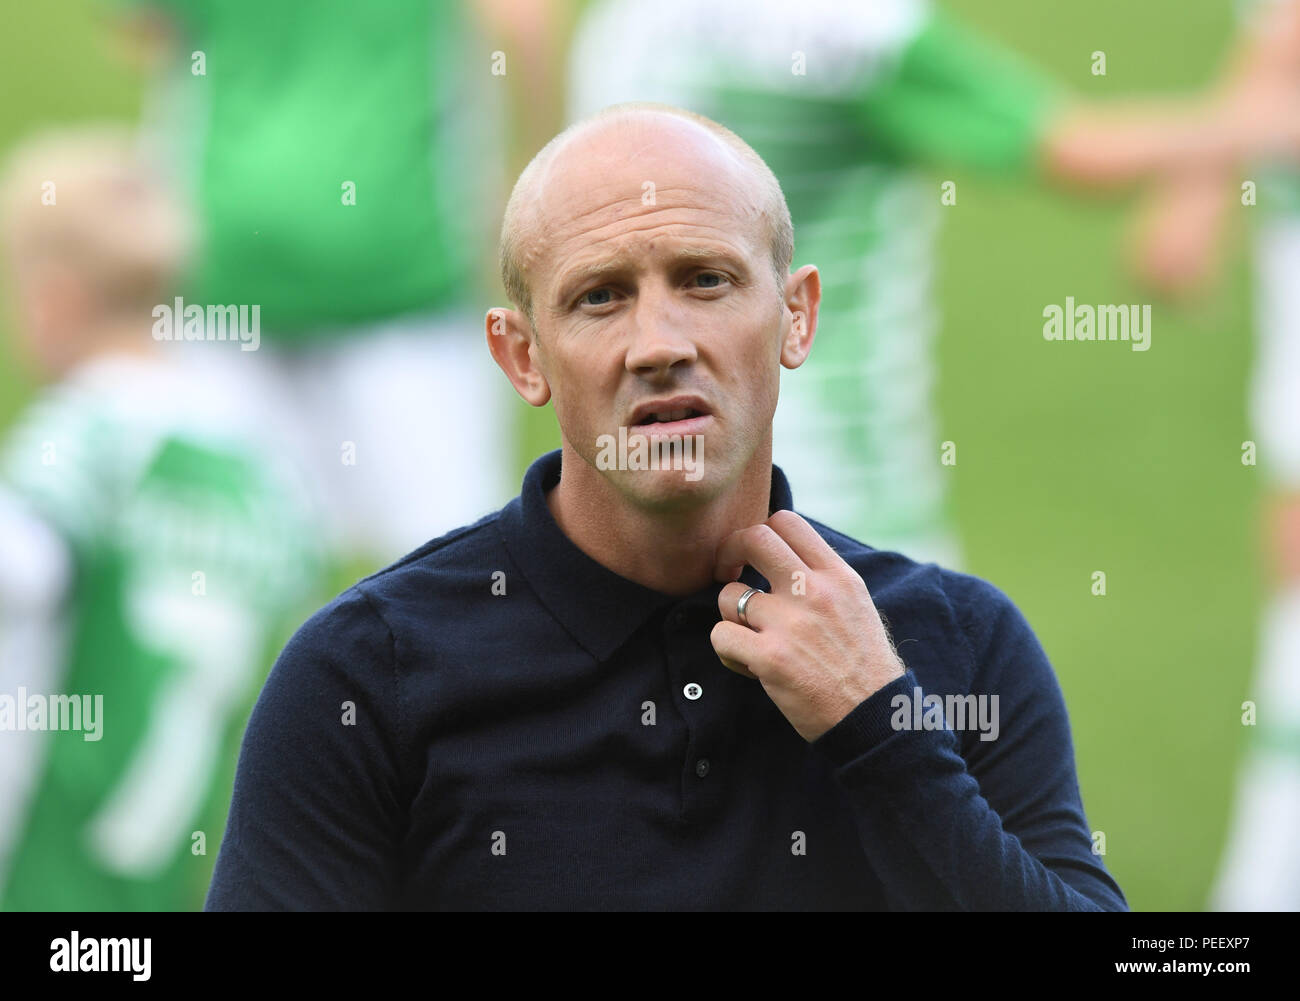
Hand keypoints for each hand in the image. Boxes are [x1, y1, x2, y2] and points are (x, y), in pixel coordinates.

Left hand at [710, 510, 905, 741]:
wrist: (873, 717)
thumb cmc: (862, 663)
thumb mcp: (856, 604)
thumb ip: (822, 576)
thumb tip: (783, 553)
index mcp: (837, 575)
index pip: (787, 522)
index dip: (760, 532)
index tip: (754, 556)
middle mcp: (813, 591)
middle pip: (752, 538)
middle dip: (728, 552)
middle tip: (728, 574)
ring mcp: (790, 623)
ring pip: (728, 595)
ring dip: (729, 616)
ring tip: (748, 637)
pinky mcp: (770, 657)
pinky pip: (721, 636)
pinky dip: (727, 651)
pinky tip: (748, 664)